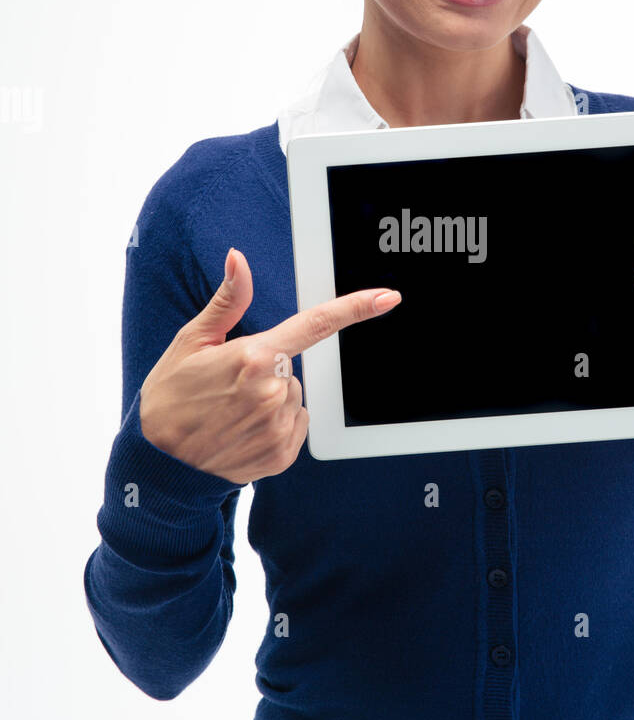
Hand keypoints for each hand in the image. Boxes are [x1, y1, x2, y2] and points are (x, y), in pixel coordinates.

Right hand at [139, 247, 400, 482]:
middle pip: (293, 369)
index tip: (388, 297)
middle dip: (268, 372)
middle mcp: (272, 390)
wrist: (158, 459)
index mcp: (255, 355)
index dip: (356, 308)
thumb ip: (228, 300)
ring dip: (271, 402)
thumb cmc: (170, 394)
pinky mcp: (281, 454)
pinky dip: (274, 428)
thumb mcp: (192, 340)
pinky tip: (242, 431)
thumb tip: (238, 259)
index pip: (315, 325)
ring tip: (232, 412)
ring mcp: (278, 426)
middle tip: (228, 386)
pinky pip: (295, 427)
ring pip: (294, 399)